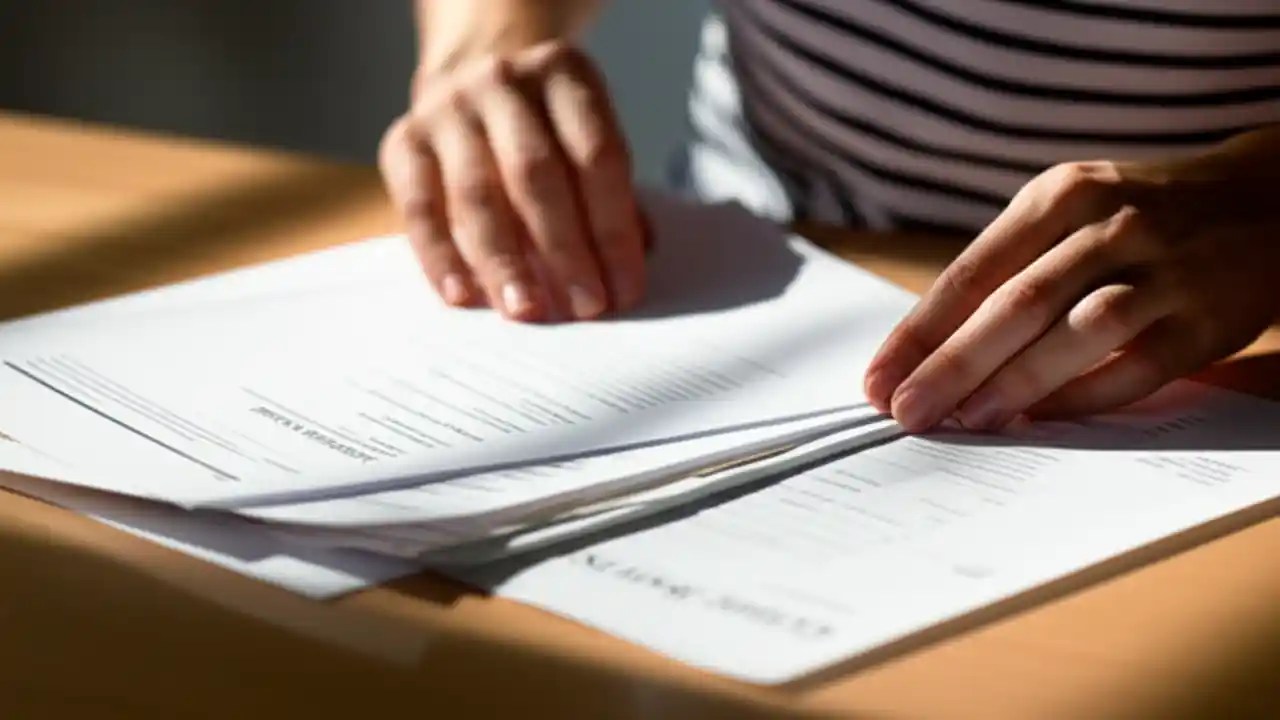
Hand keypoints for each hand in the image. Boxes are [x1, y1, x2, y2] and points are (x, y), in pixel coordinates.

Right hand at [379, 41, 646, 321]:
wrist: (470, 84)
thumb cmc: (544, 131)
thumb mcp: (586, 140)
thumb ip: (614, 196)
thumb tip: (638, 256)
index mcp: (563, 73)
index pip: (597, 156)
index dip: (614, 229)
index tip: (624, 288)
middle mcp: (502, 81)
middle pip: (537, 175)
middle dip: (566, 250)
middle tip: (585, 306)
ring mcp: (447, 108)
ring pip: (477, 194)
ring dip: (504, 261)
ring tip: (526, 310)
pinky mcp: (403, 141)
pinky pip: (420, 207)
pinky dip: (441, 257)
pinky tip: (462, 295)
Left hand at [865, 140, 1279, 432]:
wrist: (1267, 199)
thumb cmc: (1136, 218)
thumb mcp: (1070, 213)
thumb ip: (1007, 270)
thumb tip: (926, 349)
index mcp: (1060, 196)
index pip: (972, 271)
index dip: (920, 332)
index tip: (877, 378)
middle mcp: (1110, 225)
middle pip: (1016, 303)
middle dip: (951, 365)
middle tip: (905, 411)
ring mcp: (1164, 270)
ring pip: (1076, 332)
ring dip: (1014, 383)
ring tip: (964, 422)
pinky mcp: (1205, 319)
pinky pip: (1137, 367)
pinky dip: (1083, 396)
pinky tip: (1039, 421)